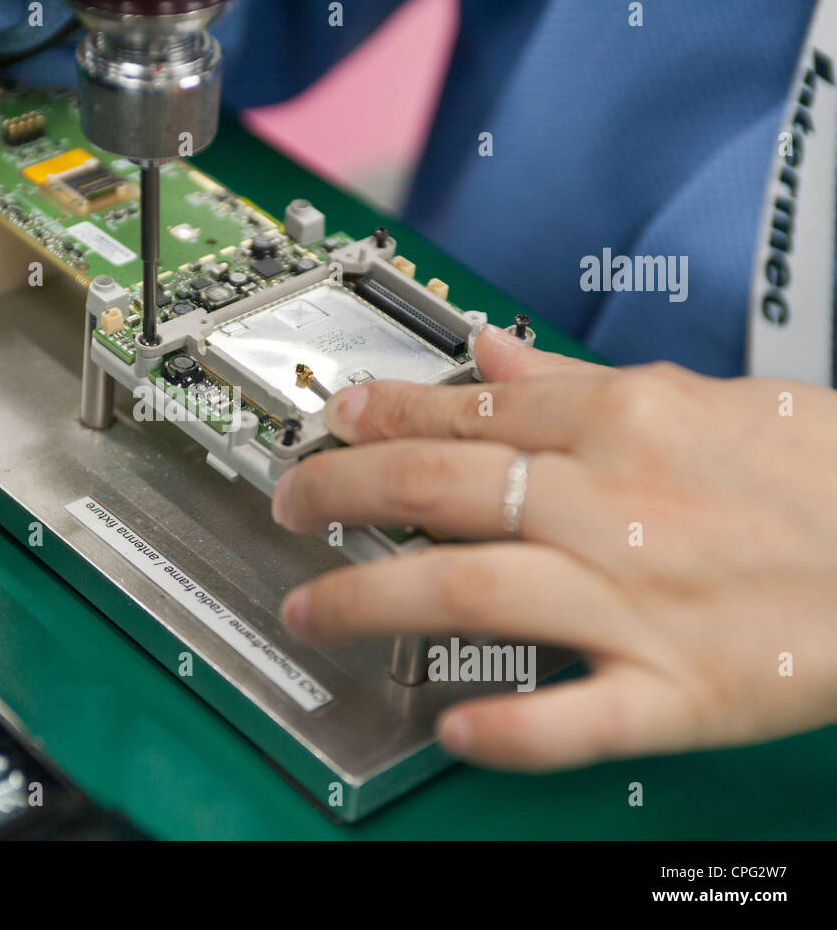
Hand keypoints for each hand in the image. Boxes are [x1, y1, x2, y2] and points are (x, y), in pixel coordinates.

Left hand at [271, 325, 836, 769]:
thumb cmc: (816, 470)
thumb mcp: (696, 397)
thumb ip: (574, 378)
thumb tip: (488, 349)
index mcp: (621, 423)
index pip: (466, 410)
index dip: (377, 416)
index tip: (328, 421)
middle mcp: (614, 505)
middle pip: (442, 487)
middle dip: (342, 494)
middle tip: (291, 505)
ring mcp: (643, 601)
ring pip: (476, 591)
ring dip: (375, 603)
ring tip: (312, 612)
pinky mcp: (685, 689)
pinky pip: (581, 716)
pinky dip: (511, 727)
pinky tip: (453, 727)